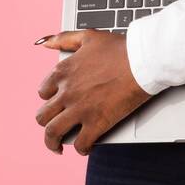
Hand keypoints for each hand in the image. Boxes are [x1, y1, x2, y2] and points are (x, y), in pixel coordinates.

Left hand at [35, 30, 151, 154]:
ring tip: (58, 147)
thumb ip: (64, 39)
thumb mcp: (88, 36)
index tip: (57, 104)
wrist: (142, 60)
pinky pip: (80, 143)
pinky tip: (85, 147)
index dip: (49, 100)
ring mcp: (79, 109)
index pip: (43, 92)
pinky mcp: (96, 123)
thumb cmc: (120, 48)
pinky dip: (81, 148)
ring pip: (53, 133)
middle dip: (47, 123)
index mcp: (63, 72)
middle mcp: (66, 92)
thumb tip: (45, 43)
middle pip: (42, 116)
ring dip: (53, 143)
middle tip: (54, 128)